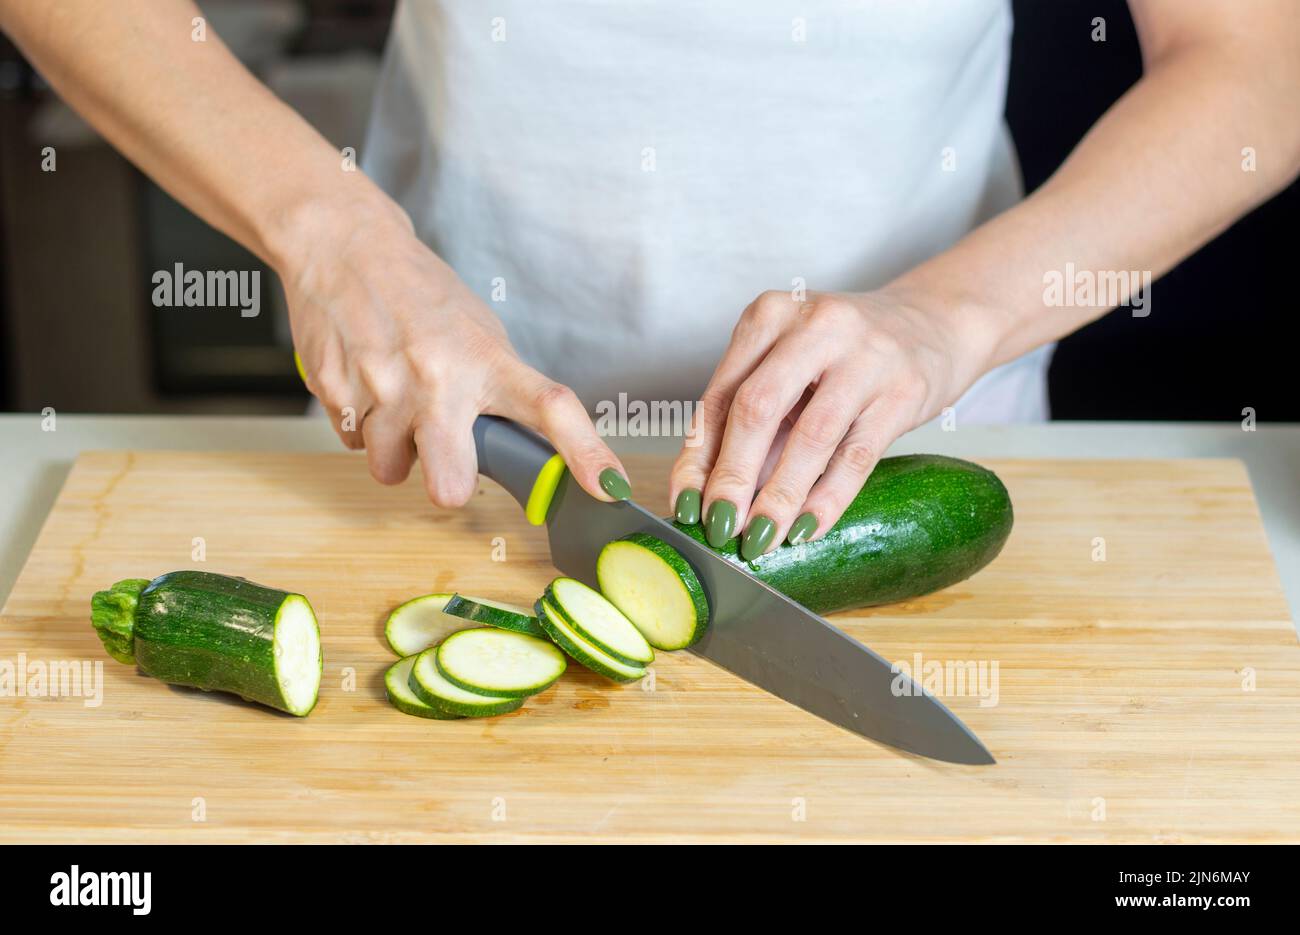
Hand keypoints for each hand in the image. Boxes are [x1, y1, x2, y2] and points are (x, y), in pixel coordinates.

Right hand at [282, 200, 629, 506]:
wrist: (343, 245)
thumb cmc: (419, 294)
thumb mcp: (477, 332)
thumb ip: (498, 388)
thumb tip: (522, 449)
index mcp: (487, 359)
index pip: (551, 408)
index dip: (585, 454)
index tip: (608, 489)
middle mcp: (438, 377)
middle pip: (449, 483)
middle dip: (448, 485)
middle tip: (446, 460)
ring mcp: (383, 386)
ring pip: (390, 469)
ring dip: (396, 448)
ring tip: (397, 399)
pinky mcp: (336, 390)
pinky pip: (352, 442)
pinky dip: (361, 423)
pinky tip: (366, 382)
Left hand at [669, 287, 992, 557]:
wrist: (934, 323)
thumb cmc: (842, 354)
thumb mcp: (788, 369)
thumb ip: (749, 422)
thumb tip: (706, 497)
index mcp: (769, 315)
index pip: (720, 395)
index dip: (698, 457)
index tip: (684, 507)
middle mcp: (814, 325)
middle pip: (757, 410)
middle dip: (732, 477)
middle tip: (718, 527)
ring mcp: (864, 355)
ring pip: (810, 437)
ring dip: (779, 497)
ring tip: (760, 538)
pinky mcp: (903, 389)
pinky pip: (857, 455)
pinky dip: (827, 498)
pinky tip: (807, 528)